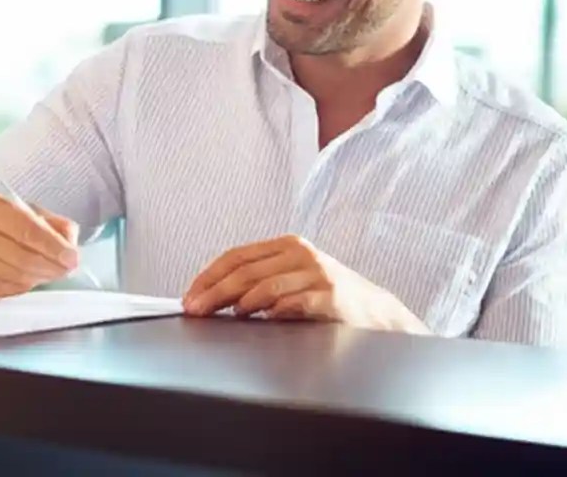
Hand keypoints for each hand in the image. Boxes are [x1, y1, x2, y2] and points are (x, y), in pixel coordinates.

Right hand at [0, 190, 80, 298]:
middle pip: (22, 256)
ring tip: (55, 271)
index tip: (72, 256)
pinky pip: (9, 289)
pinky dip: (27, 285)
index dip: (52, 245)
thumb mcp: (23, 209)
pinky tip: (33, 277)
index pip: (25, 228)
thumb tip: (70, 241)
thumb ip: (51, 221)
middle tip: (69, 267)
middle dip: (52, 265)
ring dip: (43, 276)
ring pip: (17, 275)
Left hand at [182, 234, 428, 333]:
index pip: (236, 256)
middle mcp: (301, 254)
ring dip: (241, 302)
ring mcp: (318, 274)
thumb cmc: (326, 296)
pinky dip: (275, 311)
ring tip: (227, 314)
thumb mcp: (292, 278)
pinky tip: (263, 319)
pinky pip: (296, 303)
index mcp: (286, 246)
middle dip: (214, 292)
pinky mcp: (332, 296)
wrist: (376, 312)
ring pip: (267, 286)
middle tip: (195, 310)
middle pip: (246, 272)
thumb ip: (259, 281)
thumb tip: (212, 297)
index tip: (190, 296)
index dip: (208, 277)